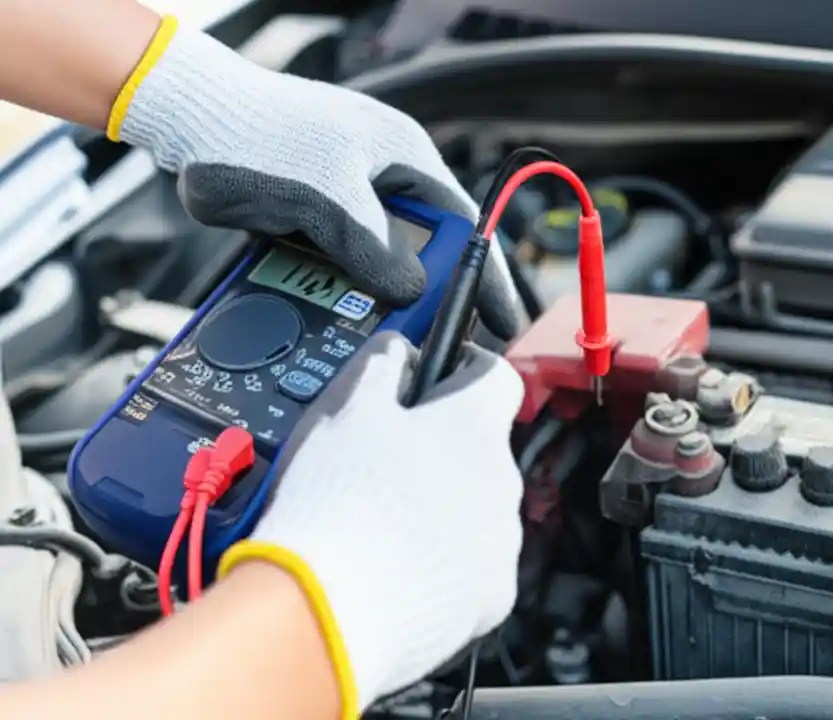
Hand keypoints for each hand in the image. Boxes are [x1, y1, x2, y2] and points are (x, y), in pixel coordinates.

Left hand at [113, 20, 478, 304]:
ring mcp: (341, 197)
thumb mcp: (329, 197)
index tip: (500, 318)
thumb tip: (413, 291)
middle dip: (427, 296)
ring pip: (373, 262)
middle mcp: (379, 178)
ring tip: (382, 340)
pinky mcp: (305, 218)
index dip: (484, 274)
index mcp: (404, 158)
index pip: (462, 225)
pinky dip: (331, 293)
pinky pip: (331, 265)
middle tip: (435, 341)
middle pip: (420, 250)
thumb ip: (374, 248)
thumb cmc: (260, 135)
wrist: (184, 119)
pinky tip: (328, 321)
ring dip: (373, 298)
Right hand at [218, 333, 524, 713]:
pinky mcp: (491, 598)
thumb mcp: (342, 409)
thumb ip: (379, 365)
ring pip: (476, 511)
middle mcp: (502, 482)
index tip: (435, 376)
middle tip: (382, 465)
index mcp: (473, 427)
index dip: (463, 370)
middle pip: (480, 450)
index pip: (495, 376)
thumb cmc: (335, 506)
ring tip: (379, 527)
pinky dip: (442, 566)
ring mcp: (501, 543)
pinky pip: (472, 568)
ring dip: (440, 511)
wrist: (328, 614)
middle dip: (439, 451)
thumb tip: (396, 349)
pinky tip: (394, 571)